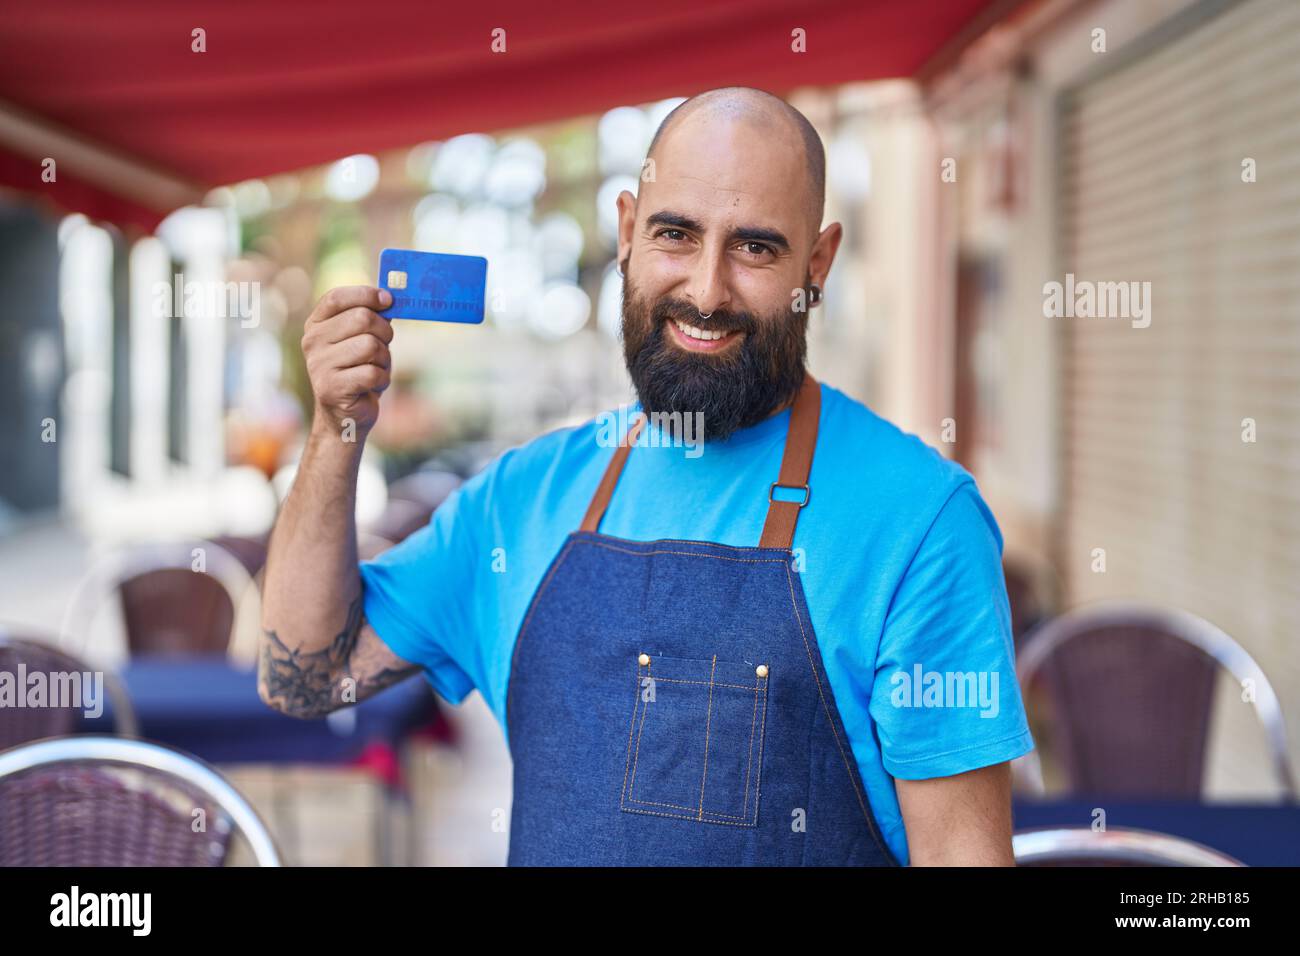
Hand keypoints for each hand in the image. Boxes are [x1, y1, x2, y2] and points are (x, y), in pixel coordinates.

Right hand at [302, 286, 394, 437]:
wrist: (344, 415)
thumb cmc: (358, 370)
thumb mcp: (362, 338)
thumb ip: (371, 316)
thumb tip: (389, 296)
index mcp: (316, 324)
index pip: (337, 297)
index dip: (367, 294)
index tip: (388, 301)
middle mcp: (312, 341)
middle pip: (362, 318)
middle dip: (384, 332)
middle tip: (383, 347)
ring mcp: (319, 365)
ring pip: (371, 345)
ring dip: (384, 359)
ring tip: (374, 369)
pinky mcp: (332, 388)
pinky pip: (373, 372)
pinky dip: (382, 379)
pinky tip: (372, 385)